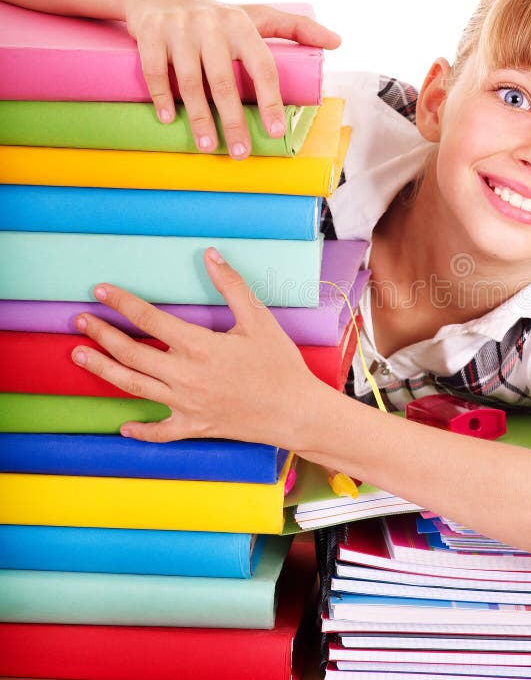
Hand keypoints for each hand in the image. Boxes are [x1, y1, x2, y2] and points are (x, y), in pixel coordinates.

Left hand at [70, 247, 327, 445]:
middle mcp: (185, 376)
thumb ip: (232, 286)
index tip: (101, 290)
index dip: (122, 302)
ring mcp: (186, 404)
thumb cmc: (280, 364)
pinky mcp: (194, 426)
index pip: (149, 319)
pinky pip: (160, 431)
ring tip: (79, 355)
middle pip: (130, 353)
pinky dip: (141, 429)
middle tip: (79, 320)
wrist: (296, 412)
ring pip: (133, 387)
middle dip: (101, 334)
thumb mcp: (259, 319)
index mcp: (199, 346)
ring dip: (102, 370)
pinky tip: (124, 425)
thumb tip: (211, 255)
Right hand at [123, 0, 340, 158]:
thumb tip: (338, 42)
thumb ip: (297, 28)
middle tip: (240, 153)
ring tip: (207, 146)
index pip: (262, 67)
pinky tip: (169, 120)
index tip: (274, 132)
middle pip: (224, 82)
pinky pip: (155, 71)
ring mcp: (179, 28)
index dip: (270, 101)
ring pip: (189, 82)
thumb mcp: (257, 15)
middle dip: (233, 121)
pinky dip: (161, 97)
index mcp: (242, 24)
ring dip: (198, 118)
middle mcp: (211, 24)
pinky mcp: (150, 32)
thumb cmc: (217, 15)